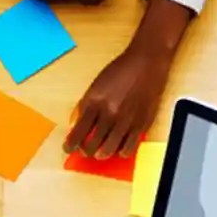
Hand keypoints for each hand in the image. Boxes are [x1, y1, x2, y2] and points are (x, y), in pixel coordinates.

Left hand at [64, 44, 171, 159]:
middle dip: (86, 151)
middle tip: (86, 151)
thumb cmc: (122, 70)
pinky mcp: (141, 124)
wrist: (147, 62)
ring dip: (102, 154)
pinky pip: (128, 148)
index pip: (78, 131)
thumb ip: (85, 104)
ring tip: (100, 153)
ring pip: (108, 149)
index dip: (71, 144)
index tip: (69, 148)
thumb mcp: (96, 84)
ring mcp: (125, 120)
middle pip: (91, 144)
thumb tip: (76, 124)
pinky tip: (119, 148)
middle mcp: (108, 112)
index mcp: (94, 101)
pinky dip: (121, 152)